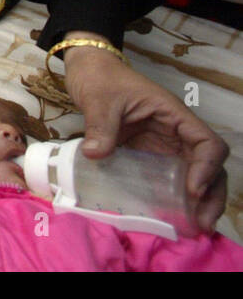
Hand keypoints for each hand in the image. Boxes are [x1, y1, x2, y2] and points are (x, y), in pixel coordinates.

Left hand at [63, 42, 228, 232]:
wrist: (88, 71)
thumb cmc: (100, 78)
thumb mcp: (99, 99)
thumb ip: (99, 126)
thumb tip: (95, 154)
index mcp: (173, 115)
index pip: (207, 143)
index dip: (207, 167)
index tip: (193, 190)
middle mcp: (175, 132)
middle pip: (208, 165)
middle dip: (210, 194)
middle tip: (202, 223)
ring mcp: (163, 145)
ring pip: (193, 175)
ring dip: (198, 201)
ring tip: (193, 227)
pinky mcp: (148, 154)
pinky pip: (168, 178)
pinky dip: (173, 198)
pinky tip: (169, 217)